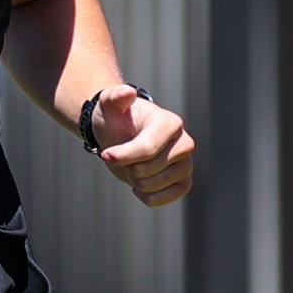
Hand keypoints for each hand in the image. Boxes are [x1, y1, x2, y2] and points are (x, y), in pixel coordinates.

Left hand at [89, 85, 194, 206]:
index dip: (122, 156)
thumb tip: (128, 93)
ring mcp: (186, 165)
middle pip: (146, 171)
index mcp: (171, 123)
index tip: (105, 155)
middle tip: (124, 155)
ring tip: (134, 164)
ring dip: (133, 180)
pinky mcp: (184, 183)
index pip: (146, 149)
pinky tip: (140, 182)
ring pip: (151, 186)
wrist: (122, 135)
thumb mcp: (109, 105)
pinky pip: (162, 200)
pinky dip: (145, 196)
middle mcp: (184, 143)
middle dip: (127, 166)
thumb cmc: (116, 119)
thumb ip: (115, 97)